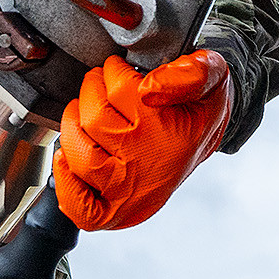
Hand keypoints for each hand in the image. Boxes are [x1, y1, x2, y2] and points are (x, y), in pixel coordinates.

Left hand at [54, 49, 232, 230]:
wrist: (205, 136)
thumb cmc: (199, 107)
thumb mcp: (211, 76)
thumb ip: (191, 74)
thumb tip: (149, 89)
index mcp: (173, 137)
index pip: (122, 93)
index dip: (114, 72)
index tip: (119, 68)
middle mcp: (149, 168)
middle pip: (95, 119)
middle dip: (92, 89)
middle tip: (99, 82)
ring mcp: (129, 192)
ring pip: (80, 153)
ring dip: (73, 122)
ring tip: (84, 109)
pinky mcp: (113, 210)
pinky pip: (80, 207)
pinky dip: (66, 181)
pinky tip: (66, 156)